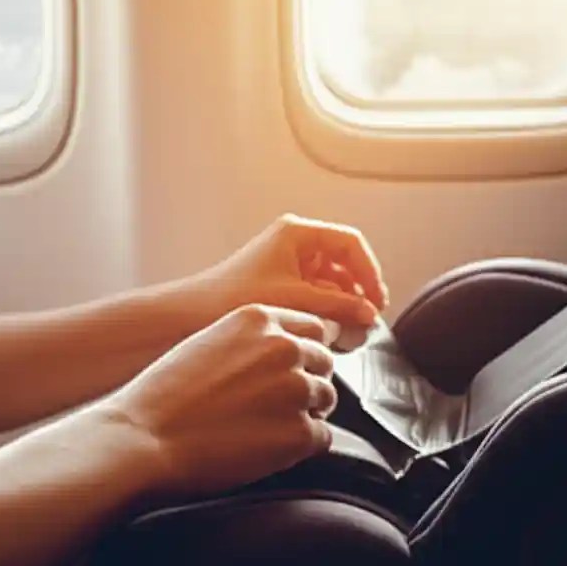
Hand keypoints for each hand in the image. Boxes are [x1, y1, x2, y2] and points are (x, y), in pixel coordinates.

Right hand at [105, 304, 336, 499]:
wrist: (144, 438)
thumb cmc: (163, 397)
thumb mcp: (207, 344)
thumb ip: (250, 344)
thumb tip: (281, 358)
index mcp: (260, 319)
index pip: (312, 328)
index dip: (302, 353)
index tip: (288, 371)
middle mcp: (285, 347)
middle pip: (324, 363)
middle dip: (306, 383)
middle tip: (274, 408)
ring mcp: (296, 390)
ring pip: (326, 400)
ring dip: (304, 415)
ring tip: (263, 430)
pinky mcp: (300, 434)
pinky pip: (321, 437)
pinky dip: (300, 447)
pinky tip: (265, 449)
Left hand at [191, 214, 389, 326]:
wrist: (190, 315)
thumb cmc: (232, 297)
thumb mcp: (295, 300)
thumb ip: (338, 307)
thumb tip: (369, 314)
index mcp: (296, 233)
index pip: (350, 243)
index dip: (369, 271)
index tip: (376, 299)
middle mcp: (293, 244)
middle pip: (342, 263)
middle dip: (357, 291)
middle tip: (366, 319)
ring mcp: (286, 264)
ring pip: (330, 281)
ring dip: (342, 304)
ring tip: (348, 330)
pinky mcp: (280, 284)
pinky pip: (314, 293)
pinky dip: (326, 311)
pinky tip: (329, 332)